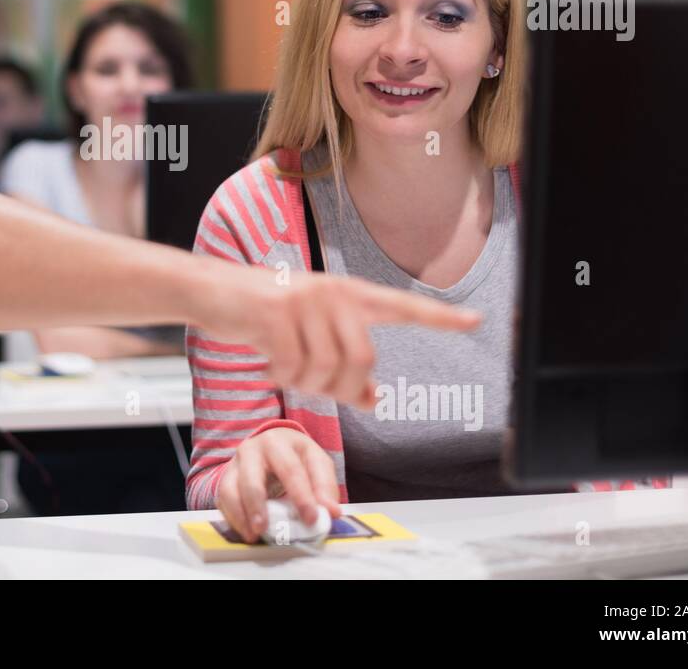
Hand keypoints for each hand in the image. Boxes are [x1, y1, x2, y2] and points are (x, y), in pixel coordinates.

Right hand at [201, 264, 480, 404]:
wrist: (212, 290)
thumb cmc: (263, 315)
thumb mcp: (308, 336)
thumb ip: (342, 363)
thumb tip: (372, 398)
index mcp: (348, 294)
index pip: (403, 306)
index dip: (440, 317)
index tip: (474, 320)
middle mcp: (333, 291)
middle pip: (362, 360)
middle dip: (339, 387)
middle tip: (312, 387)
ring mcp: (306, 298)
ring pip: (326, 369)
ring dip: (304, 384)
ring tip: (283, 373)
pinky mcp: (276, 311)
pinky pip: (293, 367)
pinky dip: (280, 378)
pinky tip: (266, 368)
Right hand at [217, 427, 341, 542]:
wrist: (271, 446)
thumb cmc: (295, 458)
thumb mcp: (316, 464)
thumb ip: (325, 488)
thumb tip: (330, 512)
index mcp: (283, 442)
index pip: (292, 469)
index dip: (302, 495)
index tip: (311, 519)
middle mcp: (256, 448)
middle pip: (252, 477)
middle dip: (260, 504)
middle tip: (268, 528)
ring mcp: (238, 462)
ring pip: (233, 487)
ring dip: (243, 513)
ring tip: (255, 533)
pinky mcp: (226, 477)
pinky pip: (224, 498)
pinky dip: (234, 518)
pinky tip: (247, 532)